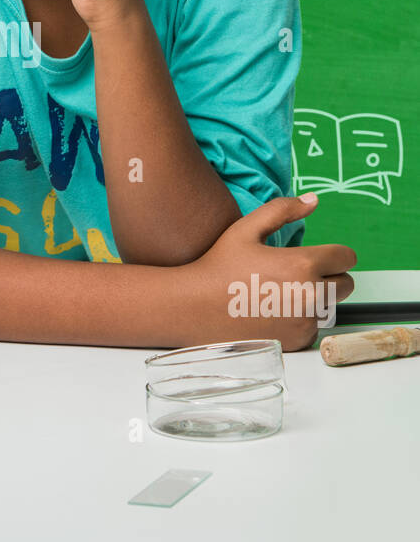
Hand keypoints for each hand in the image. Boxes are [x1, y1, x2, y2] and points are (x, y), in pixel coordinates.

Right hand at [182, 194, 357, 350]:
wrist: (196, 307)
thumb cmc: (220, 265)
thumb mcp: (247, 229)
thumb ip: (283, 210)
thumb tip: (314, 200)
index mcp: (303, 264)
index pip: (347, 257)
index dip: (333, 254)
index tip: (317, 256)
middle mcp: (311, 295)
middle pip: (346, 284)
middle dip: (330, 277)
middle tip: (299, 274)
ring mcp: (305, 321)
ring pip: (331, 307)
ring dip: (318, 300)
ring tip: (284, 293)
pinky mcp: (297, 340)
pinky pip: (315, 327)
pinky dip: (303, 320)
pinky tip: (277, 312)